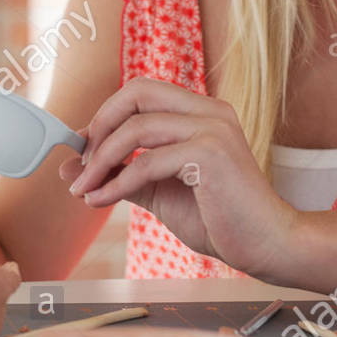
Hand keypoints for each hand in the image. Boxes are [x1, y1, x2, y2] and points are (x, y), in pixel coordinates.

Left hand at [57, 76, 298, 279]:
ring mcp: (212, 129)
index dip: (105, 116)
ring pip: (137, 128)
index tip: (82, 149)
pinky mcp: (210, 154)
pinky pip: (147, 163)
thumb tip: (70, 167)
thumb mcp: (160, 190)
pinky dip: (116, 183)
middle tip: (81, 160)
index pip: (141, 92)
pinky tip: (101, 200)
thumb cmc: (219, 218)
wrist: (266, 245)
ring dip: (101, 160)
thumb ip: (120, 174)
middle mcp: (209, 111)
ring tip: (84, 188)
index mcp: (202, 111)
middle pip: (137, 92)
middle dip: (100, 124)